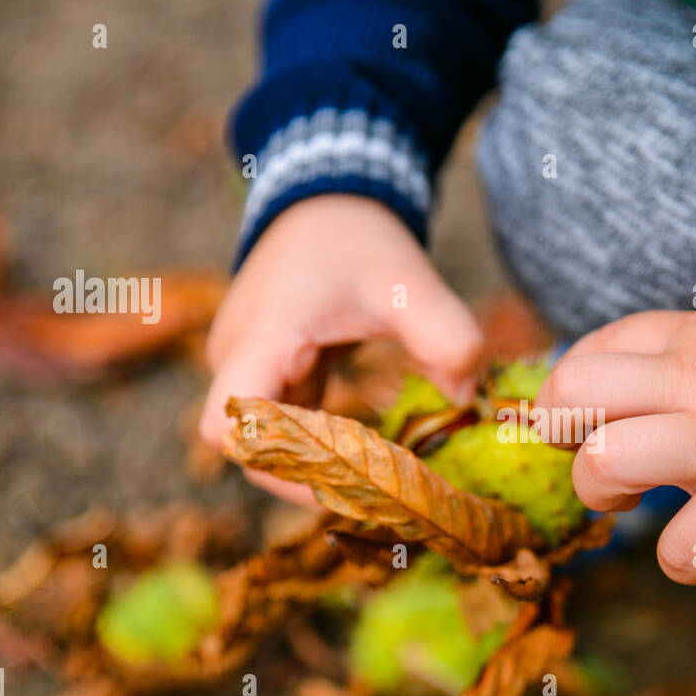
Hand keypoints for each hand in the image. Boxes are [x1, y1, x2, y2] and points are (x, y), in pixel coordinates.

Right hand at [198, 195, 481, 503]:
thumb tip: (466, 400)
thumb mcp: (408, 282)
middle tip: (381, 499)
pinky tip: (373, 458)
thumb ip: (445, 336)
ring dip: (319, 467)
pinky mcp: (269, 373)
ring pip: (267, 443)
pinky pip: (285, 426)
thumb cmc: (359, 238)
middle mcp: (239, 359)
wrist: (329, 196)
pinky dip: (324, 446)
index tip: (342, 479)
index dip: (277, 465)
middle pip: (251, 451)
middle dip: (312, 480)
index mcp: (261, 339)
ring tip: (383, 484)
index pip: (229, 427)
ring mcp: (249, 368)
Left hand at [536, 296, 695, 582]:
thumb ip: (687, 355)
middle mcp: (689, 382)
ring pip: (605, 461)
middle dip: (558, 430)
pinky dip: (683, 560)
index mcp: (686, 340)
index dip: (570, 388)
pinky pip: (684, 546)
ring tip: (631, 500)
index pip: (590, 350)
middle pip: (572, 390)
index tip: (588, 416)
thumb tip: (631, 383)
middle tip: (590, 451)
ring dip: (601, 493)